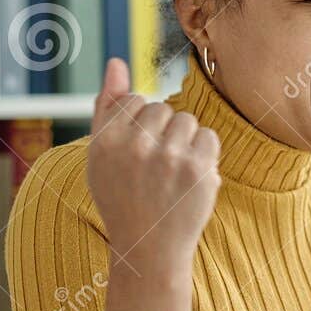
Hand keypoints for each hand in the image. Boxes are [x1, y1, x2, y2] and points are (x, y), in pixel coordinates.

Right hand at [87, 58, 221, 277]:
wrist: (149, 249)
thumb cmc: (123, 197)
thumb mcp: (101, 156)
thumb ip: (108, 106)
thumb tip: (117, 62)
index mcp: (106, 140)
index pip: (134, 100)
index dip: (139, 124)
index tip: (138, 152)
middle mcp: (136, 146)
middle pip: (162, 108)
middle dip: (162, 132)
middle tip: (154, 167)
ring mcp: (170, 158)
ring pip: (187, 120)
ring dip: (184, 142)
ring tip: (172, 172)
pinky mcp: (199, 170)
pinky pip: (208, 136)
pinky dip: (204, 154)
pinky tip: (190, 177)